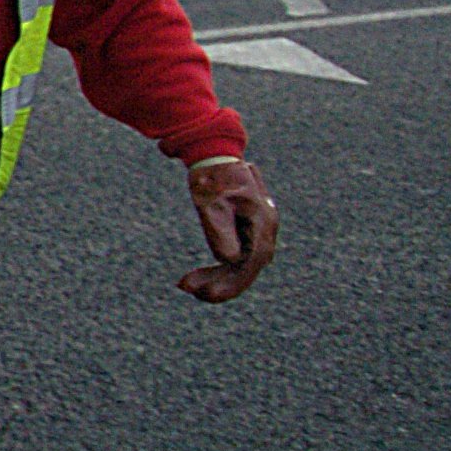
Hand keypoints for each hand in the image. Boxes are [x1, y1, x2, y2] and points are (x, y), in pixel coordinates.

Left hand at [178, 158, 277, 302]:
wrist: (214, 157)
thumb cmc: (212, 178)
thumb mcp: (211, 204)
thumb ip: (220, 231)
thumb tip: (231, 260)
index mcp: (262, 221)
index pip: (252, 261)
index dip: (231, 281)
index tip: (206, 293)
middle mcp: (266, 229)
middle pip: (248, 267)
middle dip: (220, 284)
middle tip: (189, 290)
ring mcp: (258, 233)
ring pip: (241, 266)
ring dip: (215, 279)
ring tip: (185, 284)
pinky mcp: (247, 234)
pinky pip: (236, 258)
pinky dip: (217, 269)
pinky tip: (194, 278)